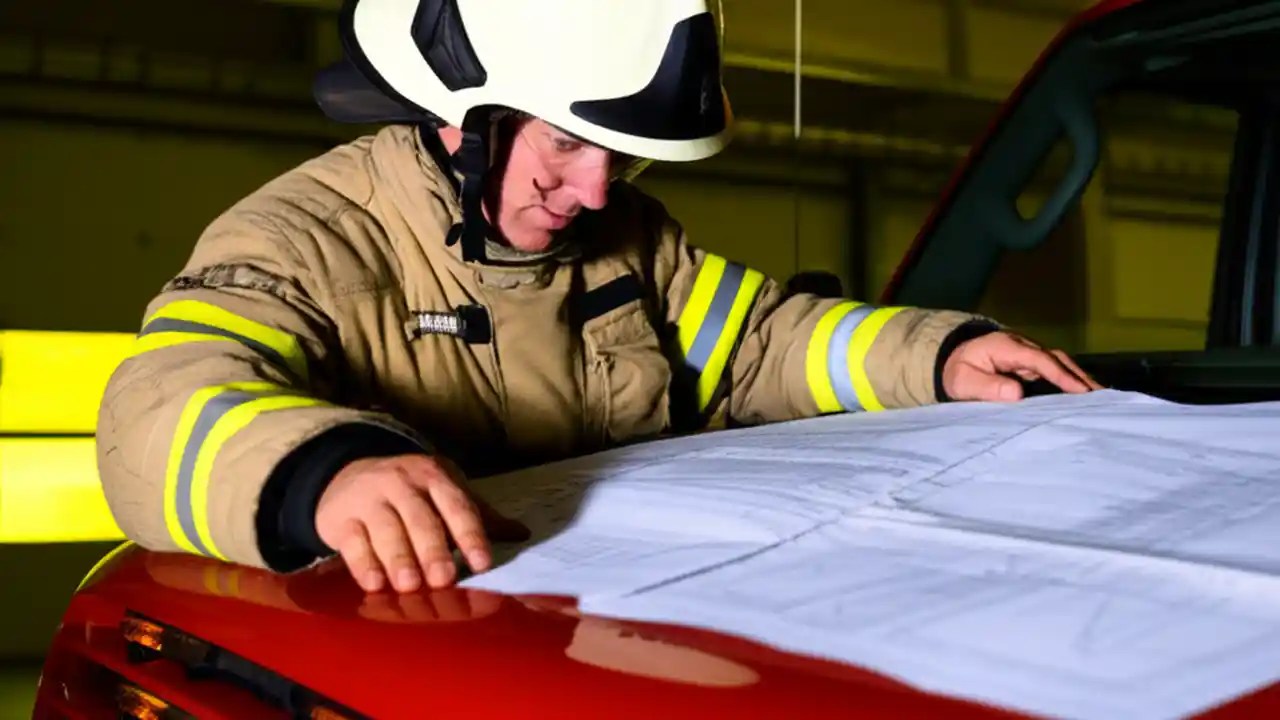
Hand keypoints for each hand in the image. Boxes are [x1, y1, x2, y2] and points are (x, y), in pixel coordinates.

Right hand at [315, 453, 529, 593]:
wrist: (346, 474)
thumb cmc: (410, 491)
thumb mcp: (444, 493)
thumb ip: (478, 516)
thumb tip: (522, 534)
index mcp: (433, 476)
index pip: (456, 505)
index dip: (470, 534)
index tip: (482, 562)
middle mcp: (400, 482)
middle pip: (420, 518)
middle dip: (433, 549)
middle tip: (443, 579)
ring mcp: (368, 498)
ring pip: (385, 529)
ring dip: (399, 558)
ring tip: (410, 584)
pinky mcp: (340, 518)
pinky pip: (353, 542)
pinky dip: (363, 564)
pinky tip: (375, 583)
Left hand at [942, 331, 1102, 401]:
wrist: (953, 359)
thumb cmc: (959, 372)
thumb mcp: (964, 381)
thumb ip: (987, 387)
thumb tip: (1017, 394)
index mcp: (1006, 347)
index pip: (1039, 359)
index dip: (1060, 374)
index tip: (1079, 391)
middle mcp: (1022, 346)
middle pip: (1056, 357)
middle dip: (1078, 375)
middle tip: (1101, 396)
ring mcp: (1028, 352)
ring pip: (1059, 362)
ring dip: (1078, 377)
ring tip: (1100, 397)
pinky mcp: (1030, 361)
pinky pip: (1054, 368)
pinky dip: (1070, 378)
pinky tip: (1084, 393)